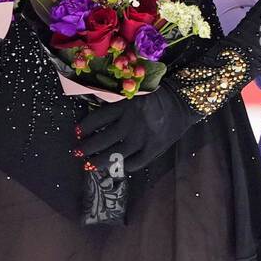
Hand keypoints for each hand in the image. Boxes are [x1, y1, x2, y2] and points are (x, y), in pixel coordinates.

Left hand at [76, 85, 200, 174]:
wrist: (184, 101)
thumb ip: (117, 103)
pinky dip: (124, 167)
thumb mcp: (134, 92)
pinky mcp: (154, 148)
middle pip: (103, 139)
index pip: (98, 118)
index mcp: (125, 104)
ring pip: (116, 154)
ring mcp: (143, 137)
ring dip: (100, 161)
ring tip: (89, 165)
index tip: (76, 133)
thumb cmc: (157, 94)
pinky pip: (135, 162)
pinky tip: (117, 168)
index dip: (85, 127)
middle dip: (87, 147)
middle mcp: (132, 122)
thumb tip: (95, 118)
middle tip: (77, 152)